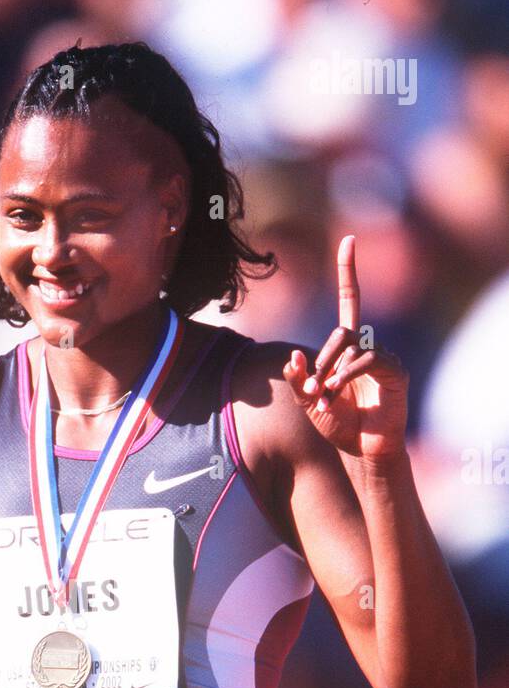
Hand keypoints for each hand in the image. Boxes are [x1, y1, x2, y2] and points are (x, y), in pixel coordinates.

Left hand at [282, 235, 408, 459]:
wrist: (363, 448)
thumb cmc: (339, 423)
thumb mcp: (309, 402)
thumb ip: (299, 380)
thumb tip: (293, 357)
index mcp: (347, 346)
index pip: (349, 299)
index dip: (348, 271)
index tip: (348, 239)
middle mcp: (367, 345)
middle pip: (340, 334)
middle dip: (322, 361)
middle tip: (314, 390)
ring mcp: (382, 357)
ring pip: (352, 349)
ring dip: (333, 373)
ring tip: (327, 397)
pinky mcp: (394, 371)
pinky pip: (368, 361)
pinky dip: (349, 374)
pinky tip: (338, 390)